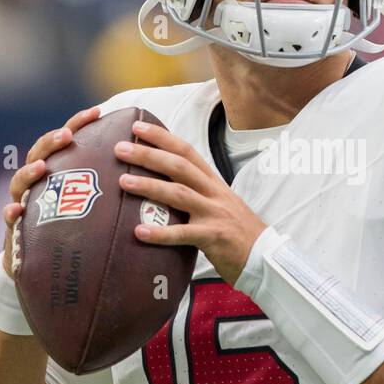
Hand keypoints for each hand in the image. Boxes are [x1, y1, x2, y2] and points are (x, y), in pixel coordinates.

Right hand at [1, 105, 102, 278]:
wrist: (47, 265)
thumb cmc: (77, 229)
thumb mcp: (96, 207)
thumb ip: (111, 188)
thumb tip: (150, 168)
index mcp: (57, 173)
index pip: (65, 142)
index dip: (78, 124)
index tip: (97, 111)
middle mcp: (36, 185)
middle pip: (38, 155)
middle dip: (51, 142)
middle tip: (67, 136)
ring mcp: (23, 205)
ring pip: (19, 183)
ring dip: (28, 173)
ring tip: (41, 167)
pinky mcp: (15, 230)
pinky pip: (9, 221)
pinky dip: (10, 214)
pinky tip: (15, 211)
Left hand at [113, 119, 267, 285]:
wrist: (264, 257)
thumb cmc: (235, 232)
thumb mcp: (218, 204)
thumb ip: (194, 193)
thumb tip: (161, 185)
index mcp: (213, 183)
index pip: (187, 152)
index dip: (162, 137)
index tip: (138, 127)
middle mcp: (214, 193)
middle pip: (179, 166)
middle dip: (149, 155)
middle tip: (120, 148)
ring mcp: (214, 214)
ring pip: (180, 194)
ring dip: (150, 186)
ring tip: (123, 182)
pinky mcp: (214, 237)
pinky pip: (184, 234)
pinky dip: (160, 233)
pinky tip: (139, 232)